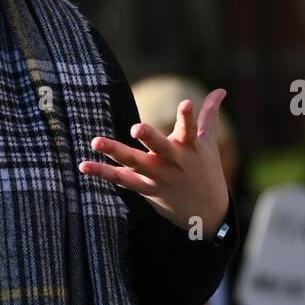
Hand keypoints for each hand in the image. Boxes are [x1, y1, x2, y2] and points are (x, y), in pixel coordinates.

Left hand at [78, 89, 229, 235]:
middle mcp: (173, 162)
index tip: (186, 103)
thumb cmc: (205, 170)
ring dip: (115, 152)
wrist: (207, 214)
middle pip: (161, 148)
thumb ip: (209, 115)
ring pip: (135, 164)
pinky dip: (103, 173)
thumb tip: (220, 90)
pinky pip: (121, 180)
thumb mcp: (208, 144)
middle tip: (136, 128)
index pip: (191, 129)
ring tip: (96, 141)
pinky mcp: (145, 189)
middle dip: (150, 138)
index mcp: (190, 148)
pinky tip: (84, 166)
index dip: (188, 117)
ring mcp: (158, 177)